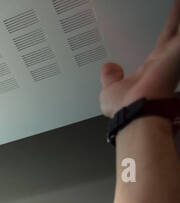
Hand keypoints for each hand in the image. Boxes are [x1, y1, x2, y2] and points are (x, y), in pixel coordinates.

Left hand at [100, 0, 179, 116]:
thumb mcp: (111, 91)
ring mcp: (173, 56)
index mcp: (153, 67)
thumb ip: (111, 78)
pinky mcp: (176, 52)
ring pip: (179, 30)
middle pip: (176, 31)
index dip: (170, 28)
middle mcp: (166, 61)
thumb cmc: (126, 108)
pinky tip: (179, 5)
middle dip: (178, 17)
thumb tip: (108, 67)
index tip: (173, 19)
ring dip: (179, 16)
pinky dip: (179, 19)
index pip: (165, 41)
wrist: (135, 114)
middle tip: (179, 3)